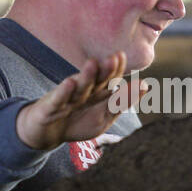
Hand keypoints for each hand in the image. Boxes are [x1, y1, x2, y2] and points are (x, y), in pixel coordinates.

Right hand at [15, 51, 147, 149]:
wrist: (45, 134)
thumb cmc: (76, 122)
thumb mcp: (103, 116)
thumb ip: (122, 102)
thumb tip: (146, 85)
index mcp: (96, 91)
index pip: (109, 79)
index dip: (116, 69)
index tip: (123, 57)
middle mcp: (82, 91)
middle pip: (95, 80)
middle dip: (104, 70)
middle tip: (115, 58)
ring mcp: (66, 98)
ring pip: (78, 87)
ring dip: (86, 76)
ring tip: (93, 63)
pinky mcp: (50, 108)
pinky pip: (58, 99)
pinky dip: (63, 92)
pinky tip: (69, 83)